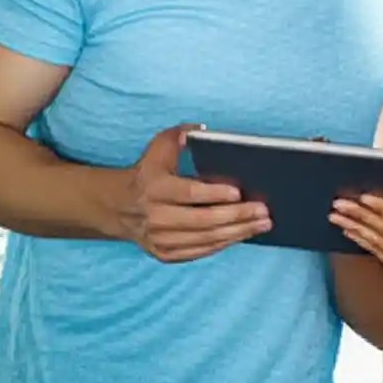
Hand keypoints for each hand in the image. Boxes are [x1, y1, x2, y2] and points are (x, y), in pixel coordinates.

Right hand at [119, 124, 270, 262]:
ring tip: (262, 224)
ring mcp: (160, 239)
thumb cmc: (148, 174)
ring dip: (237, 232)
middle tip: (263, 211)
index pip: (189, 193)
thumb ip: (177, 136)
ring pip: (205, 239)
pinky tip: (242, 234)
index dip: (215, 194)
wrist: (119, 207)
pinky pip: (200, 251)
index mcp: (155, 188)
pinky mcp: (164, 253)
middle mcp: (156, 216)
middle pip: (203, 220)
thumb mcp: (156, 150)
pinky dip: (224, 244)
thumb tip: (201, 129)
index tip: (239, 192)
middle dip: (237, 216)